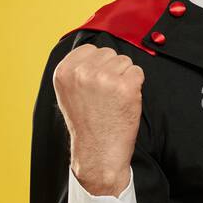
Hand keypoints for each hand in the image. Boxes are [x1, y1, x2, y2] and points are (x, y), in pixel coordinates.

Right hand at [53, 44, 144, 195]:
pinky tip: (124, 101)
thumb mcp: (69, 93)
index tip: (95, 84)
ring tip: (114, 99)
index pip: (90, 49)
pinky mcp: (125, 86)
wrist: (98, 153)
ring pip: (125, 61)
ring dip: (124, 78)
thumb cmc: (86, 125)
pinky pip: (138, 72)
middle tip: (106, 95)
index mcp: (64, 72)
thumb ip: (77, 70)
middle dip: (111, 70)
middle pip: (109, 53)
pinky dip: (136, 86)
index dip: (98, 65)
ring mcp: (104, 78)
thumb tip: (94, 52)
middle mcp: (82, 72)